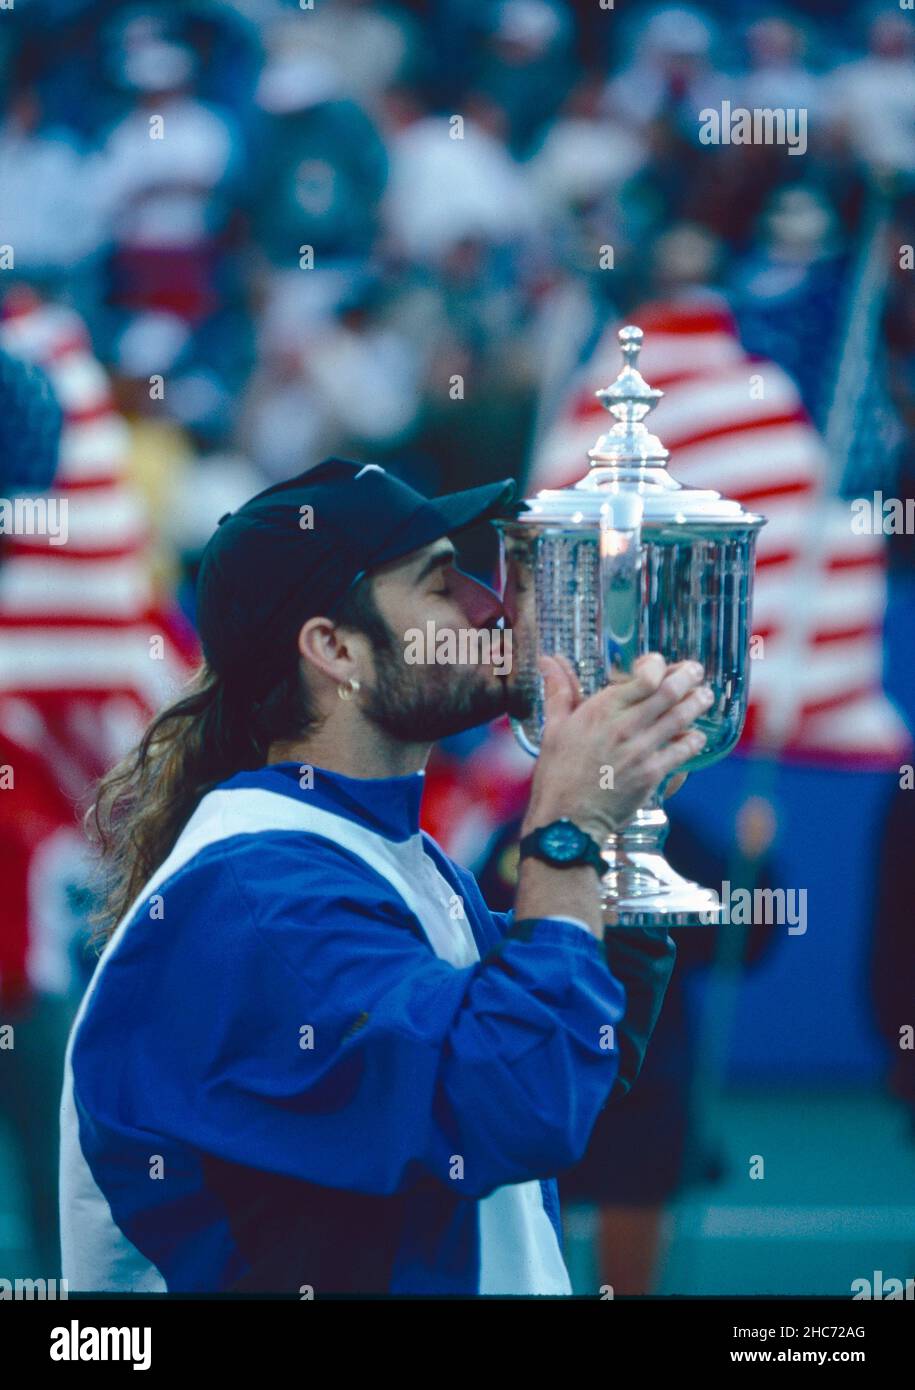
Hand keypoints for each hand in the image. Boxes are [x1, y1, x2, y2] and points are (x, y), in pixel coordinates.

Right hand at [521, 652, 710, 841]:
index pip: (644, 676)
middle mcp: (624, 726)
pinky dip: (694, 740)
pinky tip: (696, 736)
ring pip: (681, 718)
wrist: (567, 820)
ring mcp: (641, 750)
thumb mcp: (554, 728)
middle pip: (669, 692)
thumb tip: (548, 661)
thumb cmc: (558, 774)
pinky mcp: (652, 774)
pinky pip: (684, 751)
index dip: (658, 665)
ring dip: (697, 703)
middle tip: (696, 673)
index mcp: (601, 710)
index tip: (660, 666)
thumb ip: (558, 691)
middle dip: (688, 677)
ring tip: (704, 697)